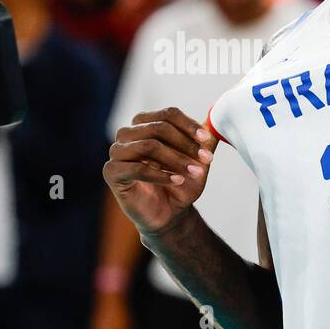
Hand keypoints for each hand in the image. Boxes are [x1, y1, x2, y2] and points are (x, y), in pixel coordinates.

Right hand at [103, 107, 217, 234]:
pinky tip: (177, 181)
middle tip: (205, 159)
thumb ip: (205, 141)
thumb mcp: (197, 160)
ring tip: (194, 172)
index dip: (189, 125)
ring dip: (175, 159)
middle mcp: (128, 134)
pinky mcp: (111, 172)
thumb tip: (218, 119)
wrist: (169, 214)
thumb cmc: (180, 183)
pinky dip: (161, 175)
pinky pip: (137, 168)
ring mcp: (117, 152)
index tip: (207, 140)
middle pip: (158, 127)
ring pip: (148, 145)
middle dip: (185, 143)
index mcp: (145, 124)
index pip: (168, 114)